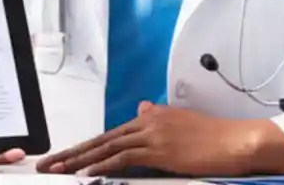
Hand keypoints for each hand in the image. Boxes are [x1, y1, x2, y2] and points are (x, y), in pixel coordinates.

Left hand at [35, 102, 283, 177]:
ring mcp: (152, 135)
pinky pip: (124, 158)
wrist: (236, 141)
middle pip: (101, 139)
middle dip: (72, 152)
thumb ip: (158, 118)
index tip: (65, 155)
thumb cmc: (214, 137)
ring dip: (80, 161)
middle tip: (48, 162)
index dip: (85, 146)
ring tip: (58, 170)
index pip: (109, 134)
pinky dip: (103, 166)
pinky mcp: (160, 150)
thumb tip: (140, 109)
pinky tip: (87, 174)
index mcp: (150, 117)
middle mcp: (147, 122)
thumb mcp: (181, 122)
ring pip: (107, 148)